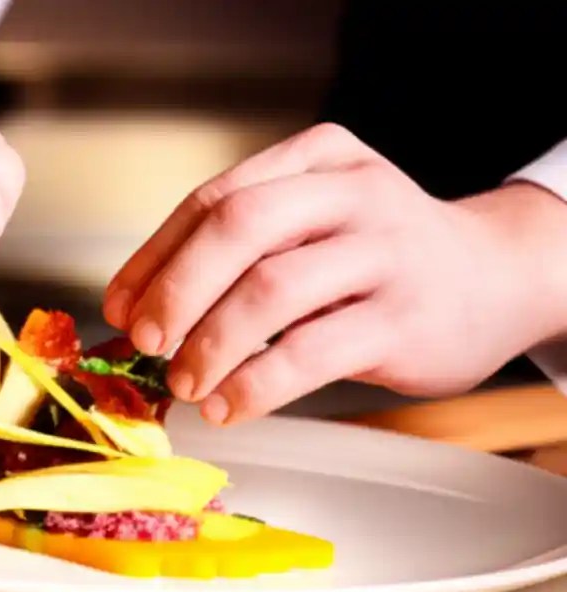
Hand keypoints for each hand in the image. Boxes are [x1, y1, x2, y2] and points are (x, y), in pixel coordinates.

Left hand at [103, 123, 566, 424]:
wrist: (496, 277)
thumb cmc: (379, 257)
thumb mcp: (314, 225)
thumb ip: (238, 253)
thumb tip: (134, 312)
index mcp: (316, 159)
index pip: (214, 199)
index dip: (155, 257)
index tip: (120, 306)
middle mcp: (351, 194)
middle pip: (237, 227)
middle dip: (176, 290)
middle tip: (146, 341)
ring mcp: (383, 253)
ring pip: (271, 290)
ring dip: (210, 344)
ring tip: (185, 381)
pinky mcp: (401, 319)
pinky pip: (310, 351)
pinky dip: (255, 384)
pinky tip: (229, 405)